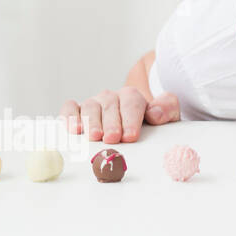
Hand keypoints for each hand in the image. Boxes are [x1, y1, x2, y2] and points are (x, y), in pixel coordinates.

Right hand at [60, 88, 178, 143]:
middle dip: (111, 123)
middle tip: (112, 138)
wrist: (131, 124)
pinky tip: (73, 129)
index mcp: (132, 96)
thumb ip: (166, 109)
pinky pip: (70, 108)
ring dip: (92, 122)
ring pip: (90, 107)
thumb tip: (155, 114)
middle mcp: (111, 97)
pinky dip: (69, 116)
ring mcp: (93, 103)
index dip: (131, 120)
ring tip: (94, 136)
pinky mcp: (77, 110)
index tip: (131, 136)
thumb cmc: (147, 124)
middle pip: (110, 106)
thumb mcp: (166, 116)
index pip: (132, 104)